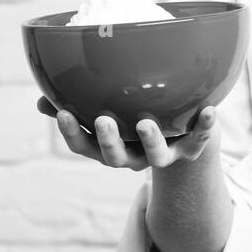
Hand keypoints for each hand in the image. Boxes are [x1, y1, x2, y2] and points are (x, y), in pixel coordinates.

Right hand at [38, 97, 219, 170]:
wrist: (181, 134)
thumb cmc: (134, 114)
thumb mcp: (107, 109)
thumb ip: (77, 100)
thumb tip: (42, 94)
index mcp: (110, 146)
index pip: (84, 146)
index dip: (73, 133)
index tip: (62, 113)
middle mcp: (134, 156)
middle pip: (116, 158)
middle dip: (109, 142)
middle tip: (103, 121)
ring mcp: (164, 155)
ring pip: (156, 157)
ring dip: (151, 141)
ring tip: (145, 123)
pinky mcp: (191, 147)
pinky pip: (199, 139)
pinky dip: (204, 127)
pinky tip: (209, 110)